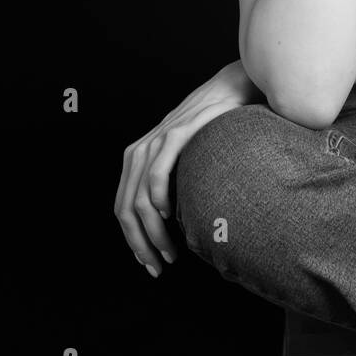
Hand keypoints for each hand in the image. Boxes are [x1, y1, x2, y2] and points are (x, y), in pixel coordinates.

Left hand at [113, 63, 254, 277]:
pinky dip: (158, 199)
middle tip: (158, 266)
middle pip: (125, 210)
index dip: (133, 242)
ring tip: (169, 252)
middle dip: (140, 245)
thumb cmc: (214, 129)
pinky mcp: (177, 133)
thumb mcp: (186, 159)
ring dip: (151, 232)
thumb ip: (174, 184)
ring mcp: (157, 140)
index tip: (149, 263)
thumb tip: (176, 226)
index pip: (122, 209)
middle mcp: (140, 151)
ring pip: (139, 199)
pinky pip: (157, 172)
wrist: (233, 88)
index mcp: (138, 159)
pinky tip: (169, 215)